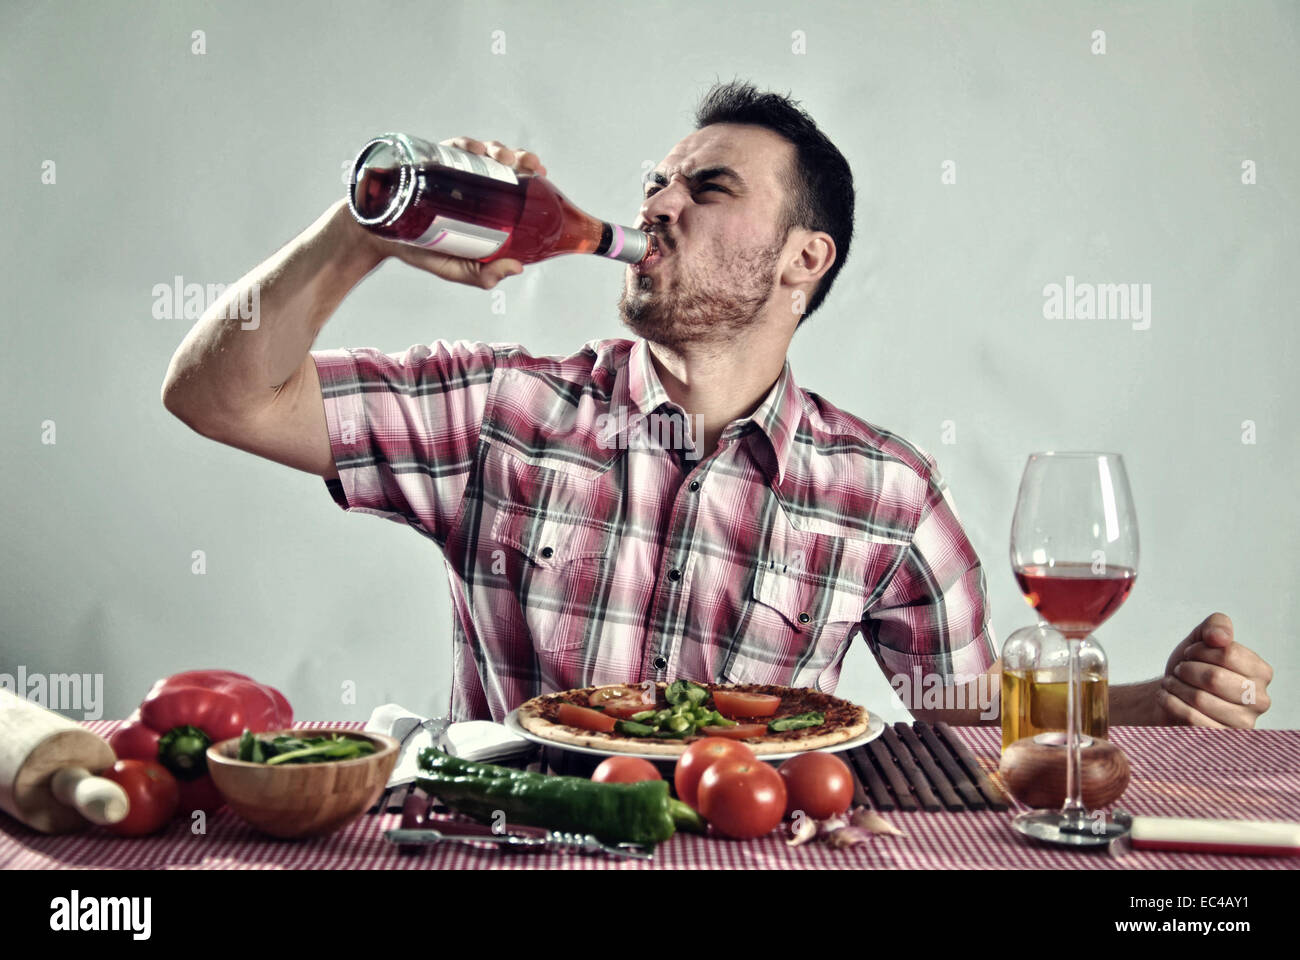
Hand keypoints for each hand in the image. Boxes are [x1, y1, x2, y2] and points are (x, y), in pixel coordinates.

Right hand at [370, 137, 547, 288]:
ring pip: (481, 152)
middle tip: (528, 164)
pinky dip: (466, 145)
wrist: (378, 237)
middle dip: (519, 158)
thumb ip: (482, 274)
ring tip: (504, 157)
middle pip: (502, 164)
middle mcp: (470, 184)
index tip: (542, 174)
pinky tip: (475, 150)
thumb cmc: (422, 250)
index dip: (530, 177)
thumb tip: (517, 268)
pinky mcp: (431, 161)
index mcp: (483, 205)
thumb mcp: (455, 268)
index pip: (513, 186)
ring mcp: (452, 170)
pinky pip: (452, 148)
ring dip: (497, 149)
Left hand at [1156, 612, 1272, 726]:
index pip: (1227, 653)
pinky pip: (1191, 718)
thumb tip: (1220, 638)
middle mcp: (1259, 699)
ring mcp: (1243, 722)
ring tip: (1171, 682)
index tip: (1190, 653)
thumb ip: (1216, 625)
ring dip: (1175, 686)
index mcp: (1261, 672)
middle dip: (1186, 669)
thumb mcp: (1202, 638)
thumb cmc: (1192, 666)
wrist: (1173, 694)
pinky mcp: (1221, 738)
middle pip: (1214, 677)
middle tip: (1179, 670)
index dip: (1199, 650)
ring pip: (1200, 698)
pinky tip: (1166, 696)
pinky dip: (1170, 702)